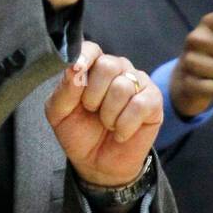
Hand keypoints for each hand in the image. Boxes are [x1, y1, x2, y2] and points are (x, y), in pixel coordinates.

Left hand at [45, 41, 162, 185]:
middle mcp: (116, 69)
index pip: (91, 48)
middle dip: (93, 96)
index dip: (84, 58)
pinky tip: (120, 133)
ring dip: (108, 115)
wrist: (98, 163)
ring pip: (123, 87)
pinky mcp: (153, 101)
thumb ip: (64, 90)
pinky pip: (139, 105)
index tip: (77, 72)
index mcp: (92, 67)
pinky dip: (124, 125)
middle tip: (92, 111)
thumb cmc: (79, 133)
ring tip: (107, 124)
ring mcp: (137, 83)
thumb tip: (73, 67)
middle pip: (108, 65)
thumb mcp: (59, 114)